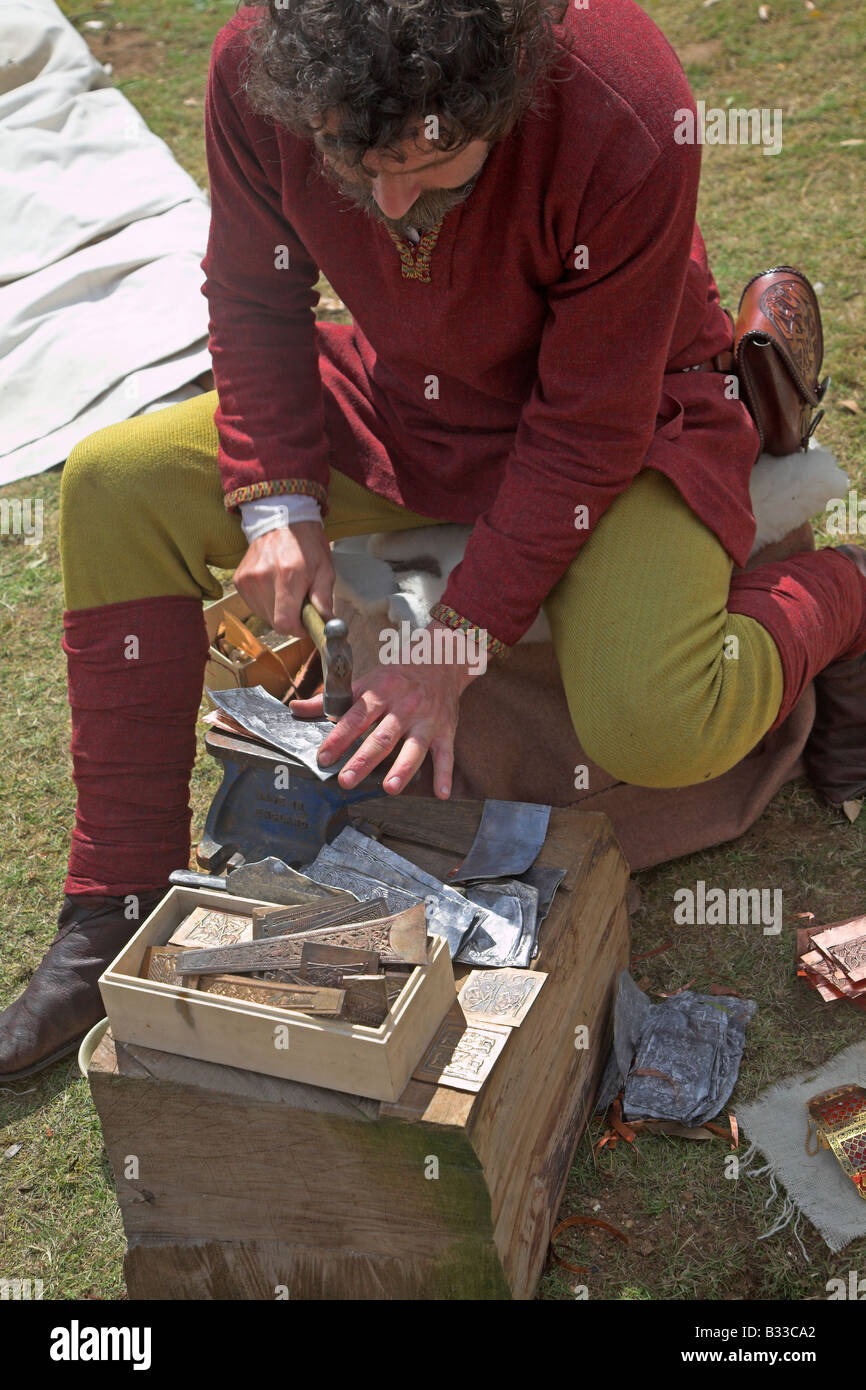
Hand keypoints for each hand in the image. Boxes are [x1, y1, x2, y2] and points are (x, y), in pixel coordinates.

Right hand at [232, 522, 333, 637]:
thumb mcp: (325, 569)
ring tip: (287, 591)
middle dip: (290, 619)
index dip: (297, 630)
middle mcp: (264, 577)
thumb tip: (327, 625)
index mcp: (288, 575)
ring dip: (277, 611)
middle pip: (274, 621)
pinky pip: (254, 605)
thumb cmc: (307, 545)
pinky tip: (274, 586)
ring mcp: (248, 579)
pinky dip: (266, 602)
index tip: (305, 625)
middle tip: (300, 604)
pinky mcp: (239, 579)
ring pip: (264, 615)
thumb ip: (324, 599)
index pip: (285, 623)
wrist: (283, 519)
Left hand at [289, 621, 482, 797]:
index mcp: (380, 693)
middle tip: (347, 780)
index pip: (355, 717)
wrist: (440, 660)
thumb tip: (296, 708)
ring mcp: (426, 719)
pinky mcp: (445, 729)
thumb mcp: (364, 681)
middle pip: (382, 736)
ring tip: (390, 788)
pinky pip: (446, 753)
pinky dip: (444, 774)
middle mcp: (403, 706)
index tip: (324, 757)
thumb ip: (330, 698)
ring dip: (403, 768)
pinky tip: (441, 794)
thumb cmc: (397, 676)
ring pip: (414, 746)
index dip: (339, 738)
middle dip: (364, 759)